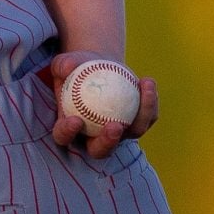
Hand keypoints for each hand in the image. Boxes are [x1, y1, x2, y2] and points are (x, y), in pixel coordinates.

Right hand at [45, 51, 159, 158]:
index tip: (75, 120)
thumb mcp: (65, 63)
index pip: (64, 137)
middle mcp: (94, 138)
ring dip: (141, 117)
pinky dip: (150, 102)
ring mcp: (119, 133)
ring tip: (144, 89)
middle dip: (108, 142)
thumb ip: (63, 65)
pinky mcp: (137, 122)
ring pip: (132, 133)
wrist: (99, 67)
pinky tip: (147, 82)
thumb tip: (68, 67)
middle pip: (100, 150)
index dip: (68, 133)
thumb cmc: (77, 67)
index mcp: (70, 128)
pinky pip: (147, 117)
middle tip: (114, 126)